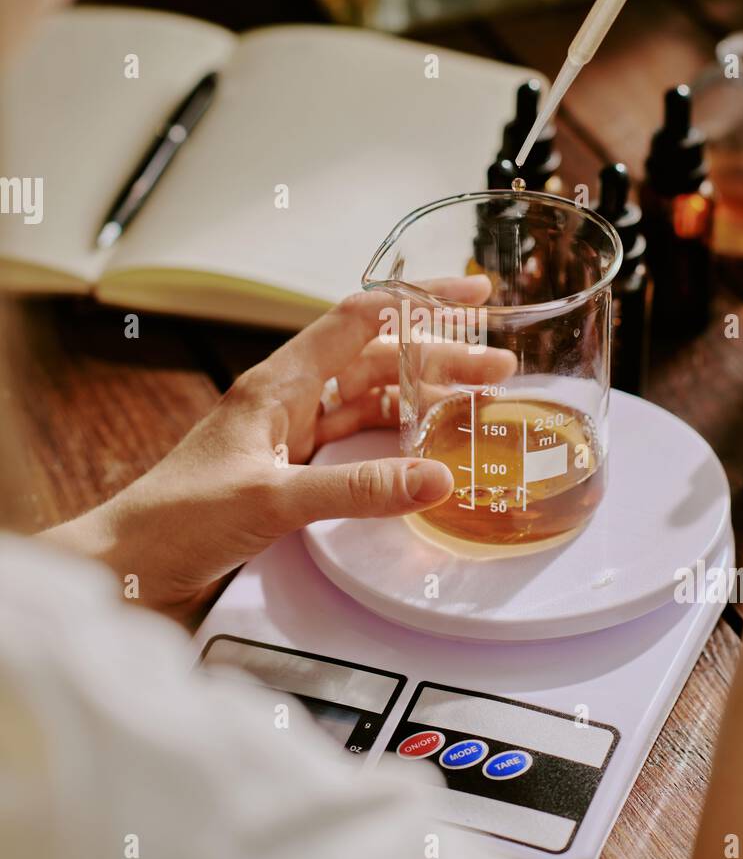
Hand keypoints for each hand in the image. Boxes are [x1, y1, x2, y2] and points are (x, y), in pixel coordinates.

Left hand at [45, 280, 508, 618]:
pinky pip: (354, 439)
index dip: (420, 301)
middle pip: (375, 360)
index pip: (360, 319)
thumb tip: (436, 477)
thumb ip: (357, 488)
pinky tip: (425, 444)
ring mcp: (289, 434)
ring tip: (476, 400)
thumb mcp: (273, 499)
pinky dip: (394, 437)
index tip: (472, 295)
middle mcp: (286, 398)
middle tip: (496, 365)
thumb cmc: (177, 518)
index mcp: (277, 383)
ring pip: (368, 399)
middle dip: (437, 357)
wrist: (130, 563)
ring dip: (421, 396)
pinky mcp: (289, 469)